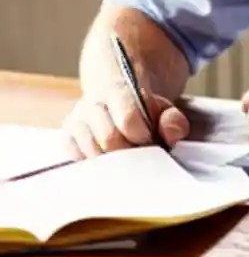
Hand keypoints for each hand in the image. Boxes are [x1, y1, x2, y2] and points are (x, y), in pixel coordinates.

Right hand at [62, 82, 188, 157]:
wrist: (115, 99)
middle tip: (140, 153)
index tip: (151, 141)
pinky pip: (76, 158)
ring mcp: (76, 123)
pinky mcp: (68, 139)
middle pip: (108, 139)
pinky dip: (94, 165)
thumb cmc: (141, 110)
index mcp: (118, 91)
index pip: (128, 118)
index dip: (142, 135)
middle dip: (129, 152)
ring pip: (91, 153)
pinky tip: (108, 162)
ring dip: (112, 161)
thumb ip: (172, 119)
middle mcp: (91, 106)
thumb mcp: (163, 109)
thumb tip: (171, 133)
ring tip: (126, 157)